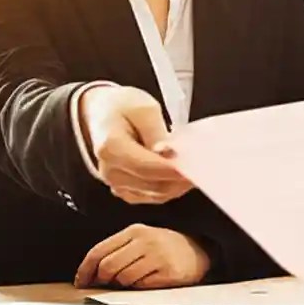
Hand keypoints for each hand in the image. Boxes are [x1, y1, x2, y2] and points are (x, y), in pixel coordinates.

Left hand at [74, 224, 209, 288]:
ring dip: (122, 284)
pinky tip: (147, 279)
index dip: (85, 268)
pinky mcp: (168, 273)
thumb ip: (117, 249)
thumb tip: (91, 272)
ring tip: (133, 277)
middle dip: (102, 279)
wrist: (197, 250)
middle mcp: (145, 241)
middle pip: (108, 267)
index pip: (99, 250)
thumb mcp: (140, 239)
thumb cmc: (163, 245)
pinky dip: (139, 287)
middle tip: (105, 282)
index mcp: (134, 231)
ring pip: (123, 279)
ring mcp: (157, 257)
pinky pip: (141, 286)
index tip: (81, 280)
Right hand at [80, 85, 192, 203]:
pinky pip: (152, 196)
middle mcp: (110, 170)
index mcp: (111, 147)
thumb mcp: (142, 108)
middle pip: (153, 185)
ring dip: (177, 185)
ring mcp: (115, 183)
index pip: (146, 167)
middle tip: (203, 168)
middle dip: (180, 178)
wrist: (100, 114)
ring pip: (156, 194)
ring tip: (194, 170)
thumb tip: (168, 153)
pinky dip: (169, 188)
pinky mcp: (124, 189)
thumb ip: (156, 131)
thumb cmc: (120, 107)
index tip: (195, 167)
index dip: (173, 170)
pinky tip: (180, 176)